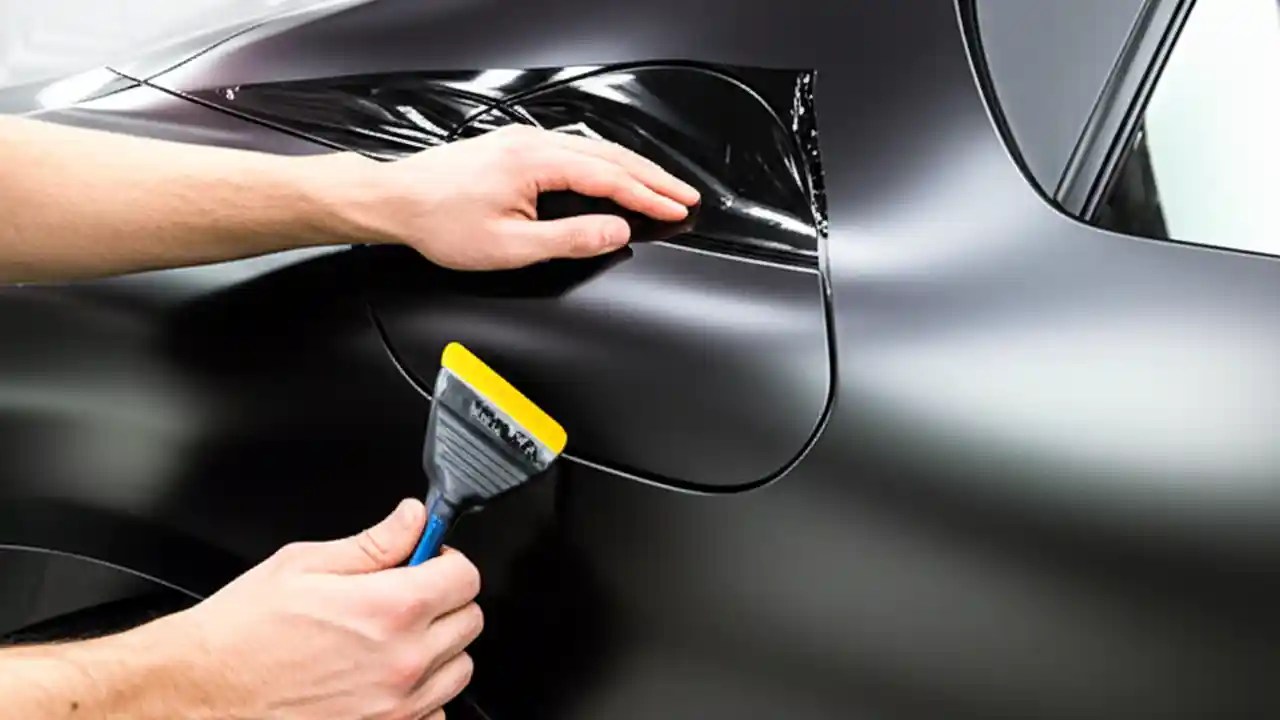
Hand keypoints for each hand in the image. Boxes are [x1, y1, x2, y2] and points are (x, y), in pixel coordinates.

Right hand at [146, 500, 481, 718]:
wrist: (202, 692)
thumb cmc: (242, 632)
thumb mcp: (304, 565)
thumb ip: (374, 543)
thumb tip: (414, 519)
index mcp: (389, 609)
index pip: (465, 577)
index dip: (445, 562)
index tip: (426, 562)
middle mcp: (403, 662)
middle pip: (469, 622)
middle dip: (443, 602)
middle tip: (405, 596)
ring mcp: (397, 706)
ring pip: (459, 669)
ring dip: (438, 650)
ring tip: (393, 639)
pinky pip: (435, 713)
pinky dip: (420, 696)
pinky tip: (384, 679)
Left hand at [318, 125, 700, 268]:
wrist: (395, 200)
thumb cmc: (442, 223)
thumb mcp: (512, 246)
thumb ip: (570, 238)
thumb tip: (616, 231)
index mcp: (536, 161)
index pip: (610, 178)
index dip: (649, 196)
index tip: (677, 210)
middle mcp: (531, 142)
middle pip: (609, 156)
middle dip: (653, 177)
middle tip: (686, 195)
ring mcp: (521, 141)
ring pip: (592, 150)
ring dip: (631, 168)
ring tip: (660, 187)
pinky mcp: (512, 147)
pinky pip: (572, 150)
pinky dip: (603, 164)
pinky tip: (612, 174)